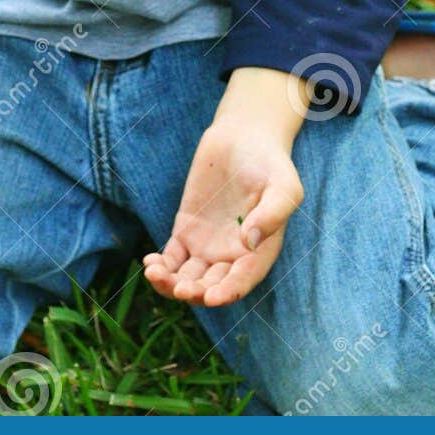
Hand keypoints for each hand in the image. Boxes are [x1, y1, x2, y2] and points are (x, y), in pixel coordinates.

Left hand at [142, 121, 304, 306]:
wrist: (244, 137)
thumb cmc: (270, 163)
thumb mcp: (283, 185)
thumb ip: (272, 213)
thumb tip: (250, 241)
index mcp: (259, 252)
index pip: (242, 281)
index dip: (227, 292)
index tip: (211, 297)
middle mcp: (232, 256)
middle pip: (210, 286)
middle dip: (195, 292)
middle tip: (180, 289)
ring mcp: (207, 245)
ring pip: (187, 277)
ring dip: (171, 283)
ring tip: (155, 274)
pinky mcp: (186, 230)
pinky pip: (172, 257)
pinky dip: (161, 265)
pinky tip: (150, 263)